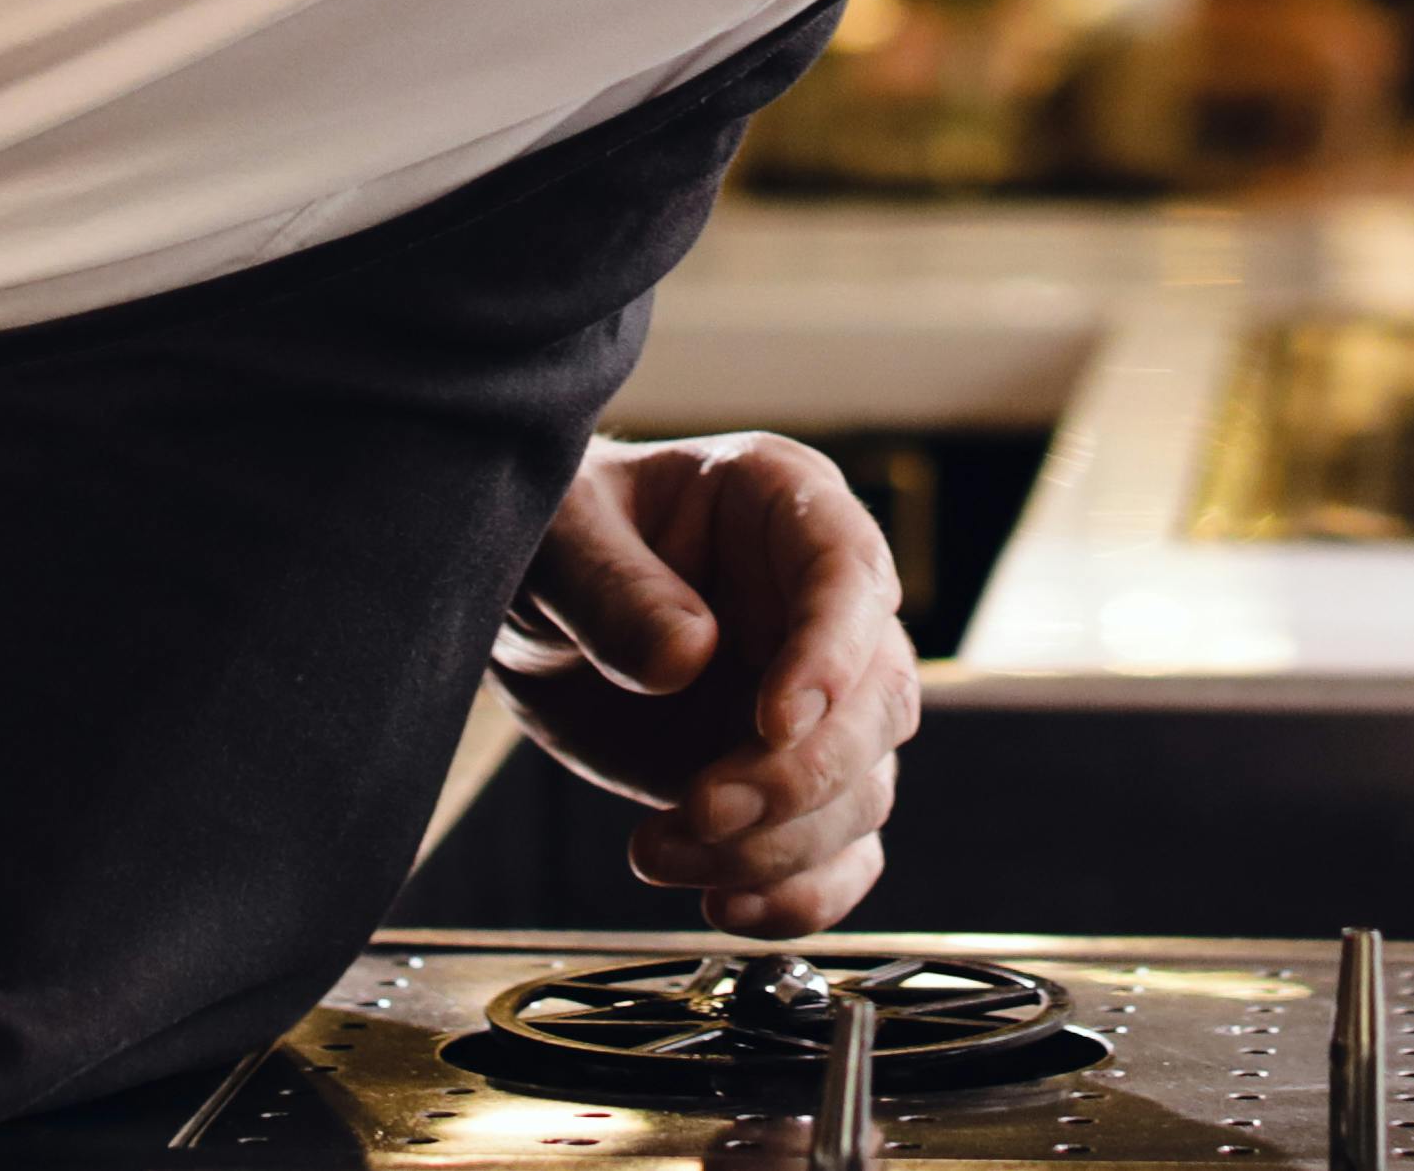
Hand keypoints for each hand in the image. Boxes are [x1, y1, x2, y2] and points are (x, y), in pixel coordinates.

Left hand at [494, 433, 922, 932]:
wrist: (532, 615)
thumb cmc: (555, 539)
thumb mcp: (556, 538)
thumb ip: (612, 588)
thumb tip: (683, 659)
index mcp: (785, 506)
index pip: (851, 576)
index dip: (832, 655)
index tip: (774, 722)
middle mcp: (820, 605)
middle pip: (880, 700)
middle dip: (798, 775)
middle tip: (698, 808)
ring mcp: (817, 700)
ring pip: (864, 788)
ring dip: (776, 845)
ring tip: (657, 851)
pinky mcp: (789, 781)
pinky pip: (842, 852)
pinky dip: (801, 897)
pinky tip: (727, 906)